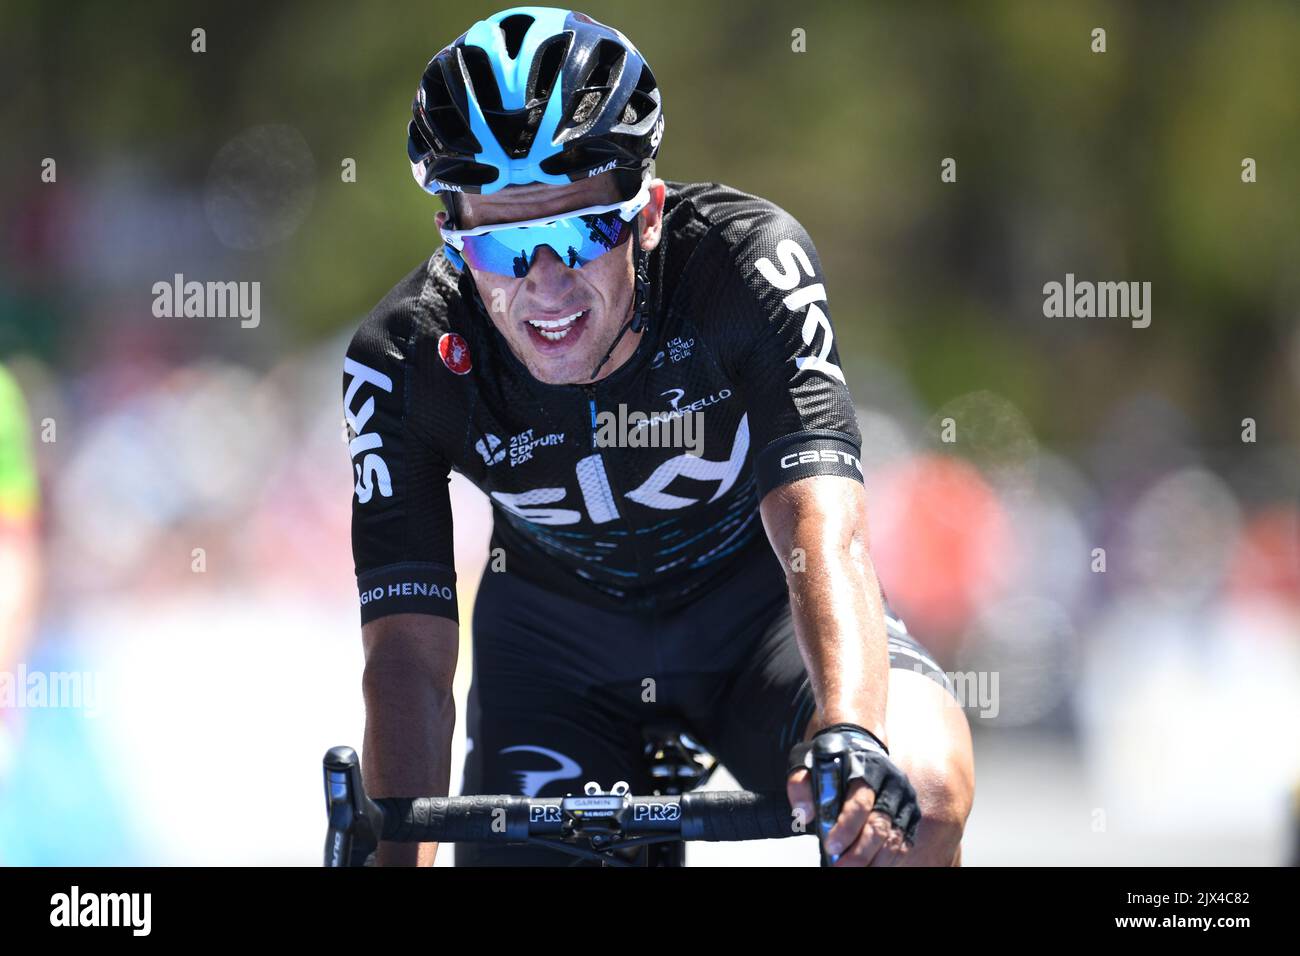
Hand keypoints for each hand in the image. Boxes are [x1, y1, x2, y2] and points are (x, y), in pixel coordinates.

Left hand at [787, 725, 920, 865]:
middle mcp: (891, 783)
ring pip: (894, 838)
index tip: (830, 846)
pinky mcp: (910, 813)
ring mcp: (904, 799)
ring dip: (875, 861)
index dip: (846, 828)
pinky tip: (872, 866)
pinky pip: (903, 843)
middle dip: (860, 853)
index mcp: (865, 768)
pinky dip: (889, 860)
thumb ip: (801, 784)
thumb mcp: (809, 760)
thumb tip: (805, 814)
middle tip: (840, 867)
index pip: (860, 803)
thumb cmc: (833, 759)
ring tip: (855, 871)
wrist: (860, 744)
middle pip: (879, 825)